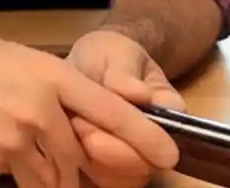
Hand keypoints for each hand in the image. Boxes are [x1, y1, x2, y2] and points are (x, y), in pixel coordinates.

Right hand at [0, 21, 178, 187]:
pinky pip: (15, 178)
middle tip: (84, 174)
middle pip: (80, 159)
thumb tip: (78, 125)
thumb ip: (54, 94)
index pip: (112, 112)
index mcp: (53, 78)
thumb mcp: (21, 63)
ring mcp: (13, 140)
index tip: (170, 155)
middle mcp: (39, 111)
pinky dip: (15, 172)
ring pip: (52, 179)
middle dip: (84, 172)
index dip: (144, 136)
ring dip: (51, 179)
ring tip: (33, 160)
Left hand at [65, 29, 185, 187]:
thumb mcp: (116, 54)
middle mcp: (154, 146)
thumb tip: (140, 95)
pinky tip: (61, 138)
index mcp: (167, 114)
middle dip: (106, 147)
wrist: (85, 69)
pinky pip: (93, 183)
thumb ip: (124, 73)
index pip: (165, 137)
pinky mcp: (102, 173)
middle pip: (141, 168)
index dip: (135, 131)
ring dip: (88, 156)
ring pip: (117, 181)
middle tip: (78, 119)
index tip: (103, 108)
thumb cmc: (108, 58)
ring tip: (68, 124)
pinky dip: (74, 166)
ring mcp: (129, 164)